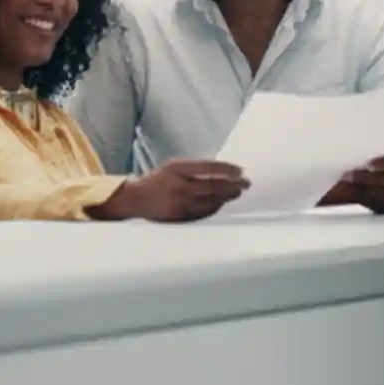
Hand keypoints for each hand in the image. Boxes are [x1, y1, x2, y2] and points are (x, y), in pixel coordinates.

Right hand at [91, 159, 248, 221]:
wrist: (137, 200)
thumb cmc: (158, 180)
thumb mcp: (174, 167)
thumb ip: (195, 168)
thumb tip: (223, 172)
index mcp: (177, 169)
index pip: (208, 168)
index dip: (227, 169)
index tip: (241, 170)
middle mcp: (179, 187)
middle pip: (214, 187)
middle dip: (233, 185)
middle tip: (246, 184)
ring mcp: (181, 204)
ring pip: (211, 201)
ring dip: (227, 197)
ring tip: (237, 192)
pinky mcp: (181, 217)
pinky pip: (204, 212)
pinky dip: (216, 206)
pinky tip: (222, 202)